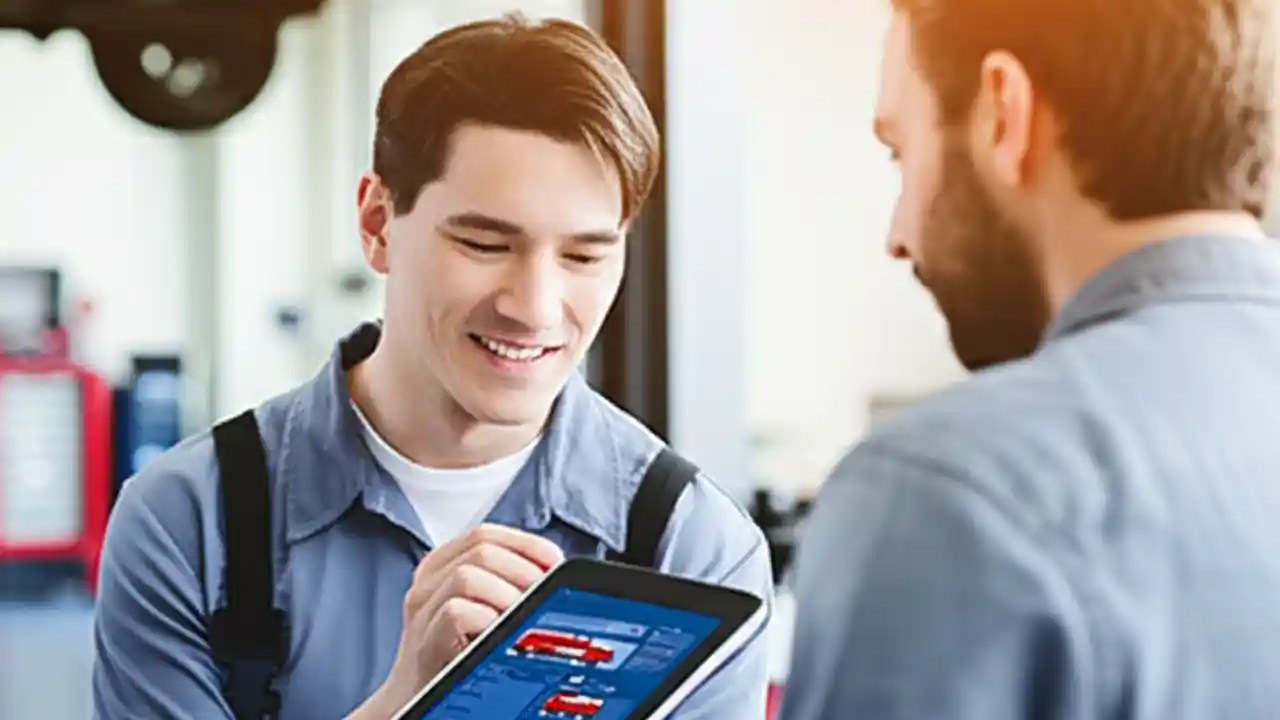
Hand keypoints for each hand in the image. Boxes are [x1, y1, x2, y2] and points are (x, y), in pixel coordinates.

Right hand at [349, 524, 564, 717]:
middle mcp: (427, 582)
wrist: (415, 701)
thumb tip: (553, 571)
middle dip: (523, 569)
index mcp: (441, 566)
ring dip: (506, 594)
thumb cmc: (457, 652)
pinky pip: (455, 613)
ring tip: (522, 615)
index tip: (555, 561)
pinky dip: (486, 618)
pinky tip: (499, 632)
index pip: (485, 534)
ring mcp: (422, 612)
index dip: (525, 543)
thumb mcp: (480, 608)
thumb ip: (504, 583)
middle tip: (543, 594)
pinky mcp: (423, 644)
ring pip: (467, 576)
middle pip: (481, 550)